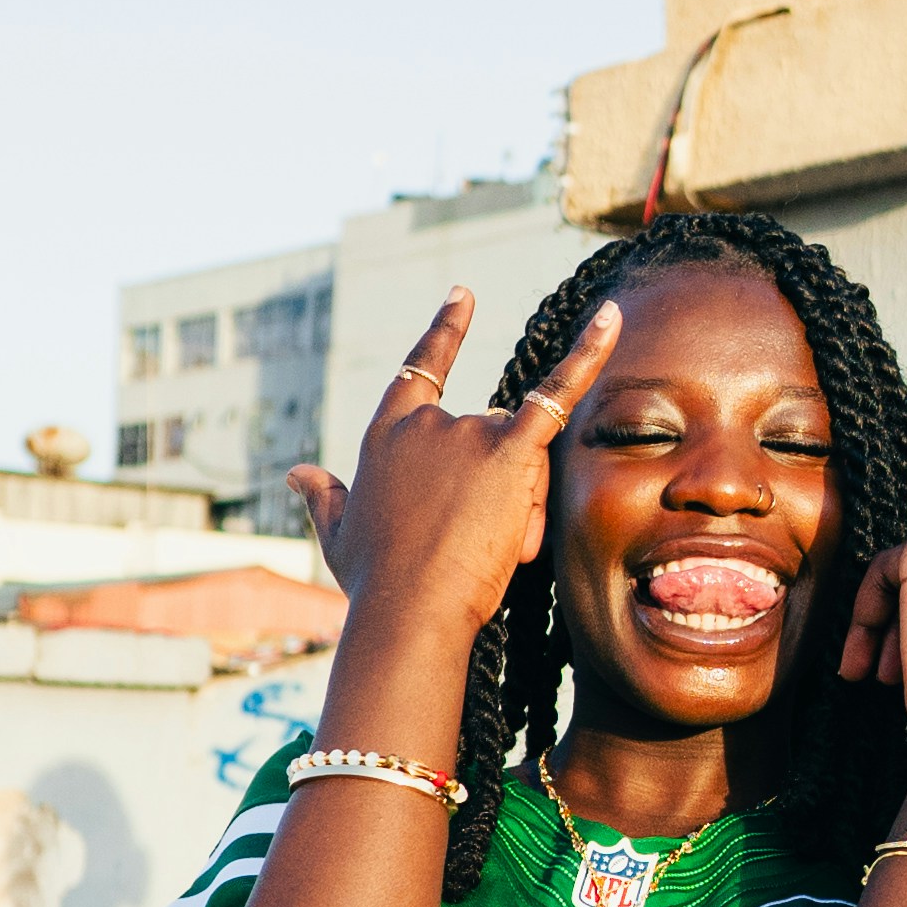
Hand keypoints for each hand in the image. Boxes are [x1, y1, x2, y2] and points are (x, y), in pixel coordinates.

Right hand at [287, 286, 622, 657]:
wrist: (407, 609)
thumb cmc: (375, 583)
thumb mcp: (339, 535)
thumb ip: (323, 497)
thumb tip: (295, 473)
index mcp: (387, 437)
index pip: (421, 372)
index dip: (444, 334)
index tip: (463, 297)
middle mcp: (427, 423)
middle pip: (493, 430)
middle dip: (503, 485)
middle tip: (480, 545)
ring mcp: (467, 433)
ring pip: (524, 449)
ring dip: (522, 499)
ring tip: (496, 549)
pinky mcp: (509, 452)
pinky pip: (558, 397)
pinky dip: (588, 356)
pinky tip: (611, 319)